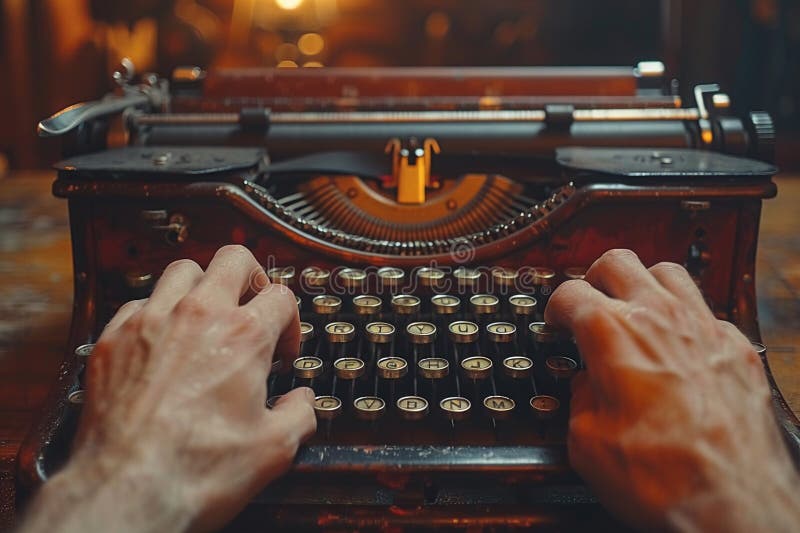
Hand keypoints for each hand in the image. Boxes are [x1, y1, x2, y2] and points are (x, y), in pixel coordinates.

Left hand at [23, 245, 315, 532]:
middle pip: (232, 259)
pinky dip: (156, 313)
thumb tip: (302, 402)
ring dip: (202, 287)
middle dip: (251, 278)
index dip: (290, 322)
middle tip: (252, 307)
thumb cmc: (197, 469)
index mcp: (244, 335)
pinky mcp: (113, 340)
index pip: (281, 297)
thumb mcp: (274, 448)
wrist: (127, 489)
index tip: (282, 350)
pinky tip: (162, 342)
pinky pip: (138, 303)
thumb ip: (300, 414)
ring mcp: (150, 322)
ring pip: (182, 271)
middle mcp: (197, 316)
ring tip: (206, 318)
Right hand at [545, 249, 799, 531]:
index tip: (556, 320)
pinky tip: (678, 345)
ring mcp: (703, 328)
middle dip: (595, 278)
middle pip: (619, 261)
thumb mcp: (587, 443)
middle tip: (590, 301)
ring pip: (668, 271)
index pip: (570, 292)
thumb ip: (580, 399)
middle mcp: (659, 318)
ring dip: (644, 284)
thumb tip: (586, 387)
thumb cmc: (664, 477)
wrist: (735, 505)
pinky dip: (685, 318)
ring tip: (635, 308)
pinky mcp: (736, 348)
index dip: (555, 306)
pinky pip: (706, 310)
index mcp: (613, 334)